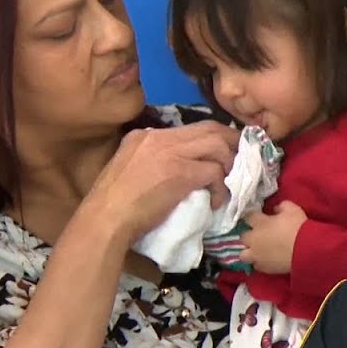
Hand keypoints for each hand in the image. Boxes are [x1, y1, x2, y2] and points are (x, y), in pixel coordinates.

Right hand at [84, 121, 239, 243]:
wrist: (105, 219)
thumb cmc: (114, 206)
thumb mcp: (130, 170)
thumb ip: (152, 161)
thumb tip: (180, 169)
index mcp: (145, 136)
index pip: (189, 128)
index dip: (213, 138)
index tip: (224, 152)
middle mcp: (159, 137)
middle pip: (209, 128)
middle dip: (231, 144)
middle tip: (241, 162)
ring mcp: (170, 152)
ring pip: (217, 145)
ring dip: (228, 166)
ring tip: (228, 185)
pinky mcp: (180, 172)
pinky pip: (214, 171)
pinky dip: (221, 187)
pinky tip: (215, 202)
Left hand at [240, 200, 307, 274]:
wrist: (305, 250)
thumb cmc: (298, 227)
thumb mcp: (292, 209)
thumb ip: (281, 206)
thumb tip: (275, 209)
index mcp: (259, 223)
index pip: (248, 217)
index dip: (252, 217)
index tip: (258, 217)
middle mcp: (254, 239)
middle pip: (243, 237)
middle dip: (249, 235)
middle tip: (259, 235)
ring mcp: (257, 255)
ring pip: (243, 255)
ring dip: (249, 252)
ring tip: (258, 251)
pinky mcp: (263, 268)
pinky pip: (256, 265)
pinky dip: (259, 262)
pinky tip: (267, 260)